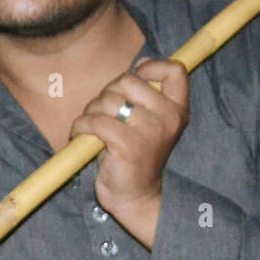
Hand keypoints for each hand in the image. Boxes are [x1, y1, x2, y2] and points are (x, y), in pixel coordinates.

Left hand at [69, 58, 189, 247]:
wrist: (135, 196)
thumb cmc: (136, 154)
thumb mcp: (149, 121)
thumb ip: (148, 94)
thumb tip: (142, 62)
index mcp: (178, 109)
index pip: (174, 70)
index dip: (150, 67)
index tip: (133, 81)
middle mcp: (169, 118)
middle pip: (128, 80)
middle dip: (106, 93)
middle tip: (104, 113)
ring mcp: (149, 131)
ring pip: (107, 100)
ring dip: (91, 111)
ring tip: (94, 129)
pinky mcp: (127, 145)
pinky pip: (95, 121)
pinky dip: (81, 126)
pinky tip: (83, 136)